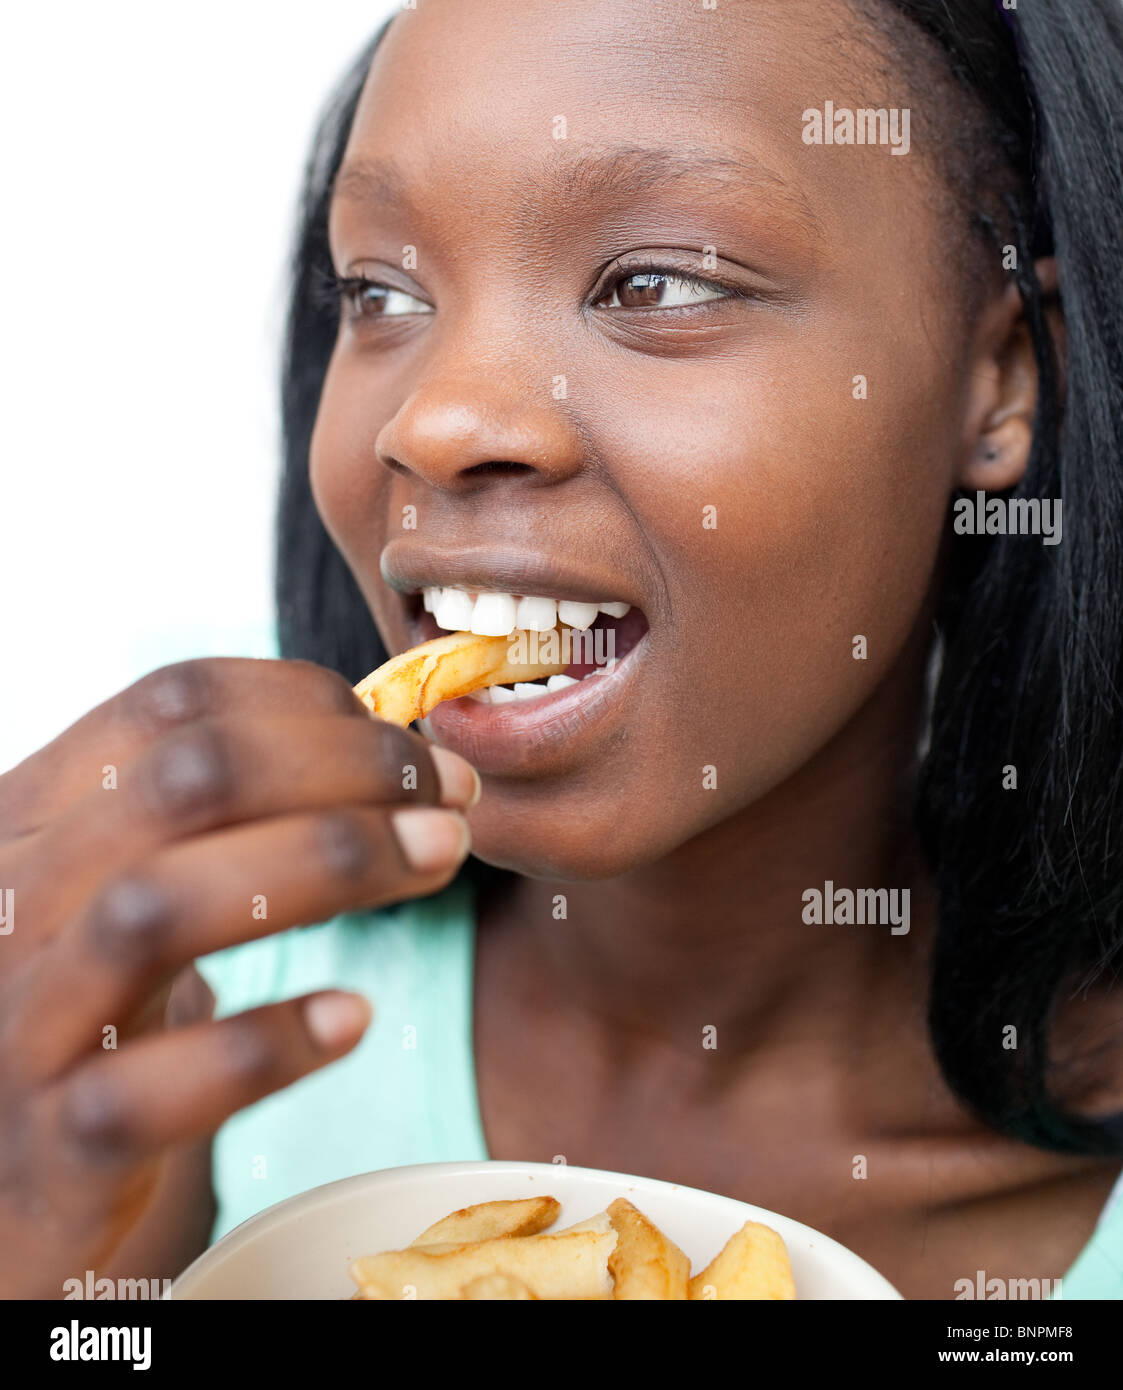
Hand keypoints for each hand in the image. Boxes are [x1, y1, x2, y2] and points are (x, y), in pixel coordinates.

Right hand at [0, 657, 476, 1296]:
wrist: (4, 1185)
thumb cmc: (99, 1012)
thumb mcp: (131, 887)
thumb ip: (215, 817)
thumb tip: (378, 746)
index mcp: (34, 818)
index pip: (169, 703)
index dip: (309, 704)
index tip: (406, 745)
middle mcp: (10, 900)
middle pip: (186, 782)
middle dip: (347, 769)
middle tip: (452, 797)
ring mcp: (20, 1024)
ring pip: (162, 906)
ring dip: (327, 864)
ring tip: (437, 857)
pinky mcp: (54, 1146)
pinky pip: (152, 1088)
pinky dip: (265, 1043)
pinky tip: (353, 1017)